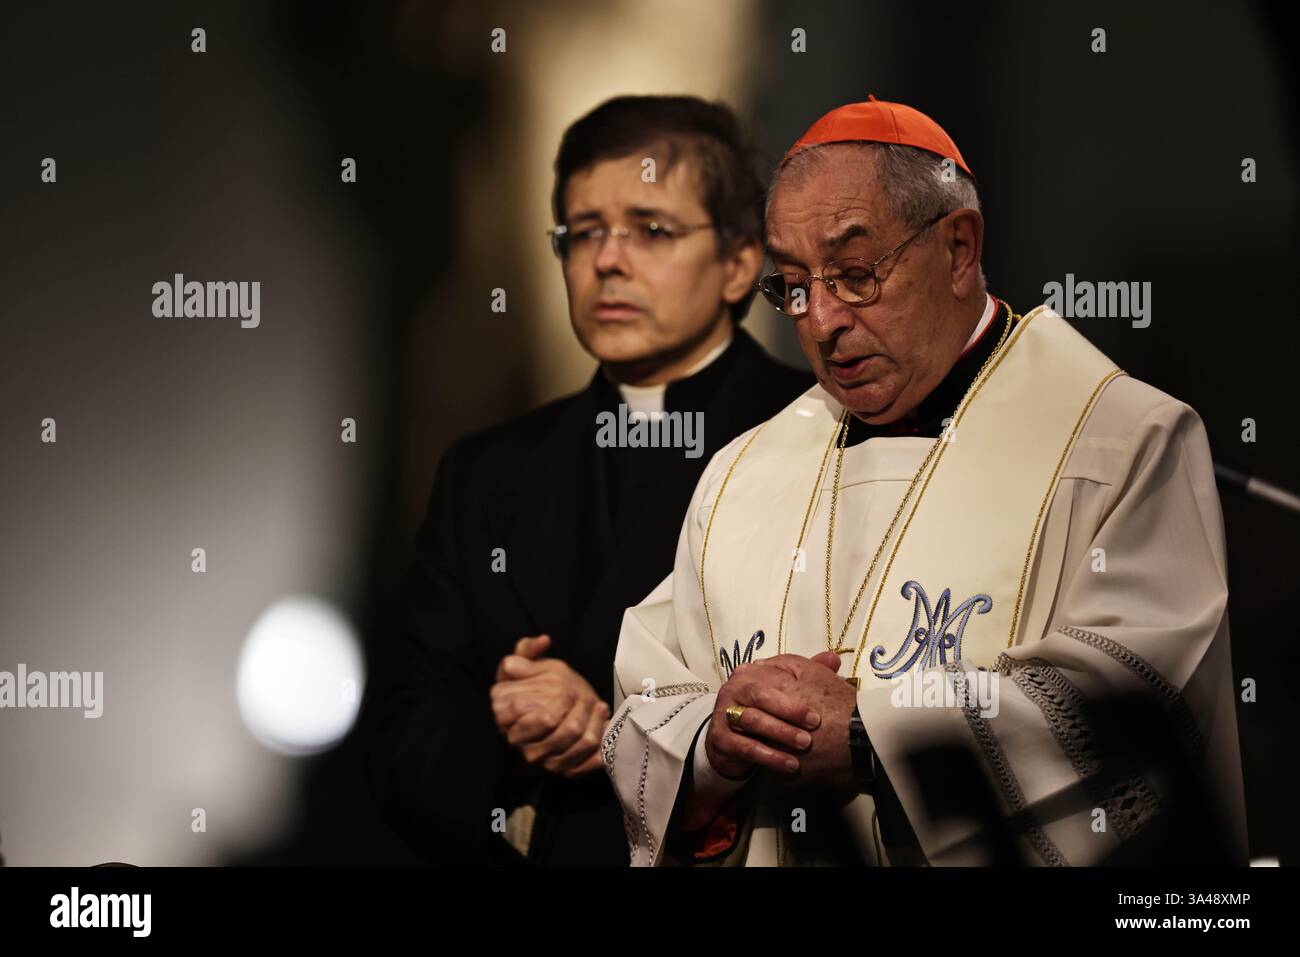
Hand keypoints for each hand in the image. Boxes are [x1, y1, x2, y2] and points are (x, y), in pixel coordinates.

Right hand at [490, 636, 609, 777]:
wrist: (548, 713)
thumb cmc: (536, 684)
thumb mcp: (529, 663)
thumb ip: (528, 649)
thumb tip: (543, 641)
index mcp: (503, 711)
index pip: (523, 710)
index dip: (551, 699)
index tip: (568, 687)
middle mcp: (516, 740)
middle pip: (551, 727)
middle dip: (577, 710)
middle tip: (587, 696)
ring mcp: (538, 758)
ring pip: (572, 745)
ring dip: (592, 724)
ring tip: (599, 706)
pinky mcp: (559, 771)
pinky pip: (583, 765)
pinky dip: (598, 748)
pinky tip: (604, 729)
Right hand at [704, 660, 822, 779]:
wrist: (731, 742)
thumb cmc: (764, 713)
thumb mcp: (784, 693)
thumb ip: (807, 674)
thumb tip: (833, 658)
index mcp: (749, 673)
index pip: (773, 676)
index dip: (797, 692)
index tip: (819, 712)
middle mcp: (733, 688)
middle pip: (761, 695)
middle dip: (789, 711)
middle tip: (814, 726)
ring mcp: (723, 712)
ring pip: (753, 720)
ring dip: (781, 734)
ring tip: (805, 746)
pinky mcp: (719, 738)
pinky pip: (746, 747)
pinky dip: (770, 756)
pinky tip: (790, 764)